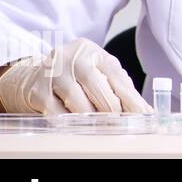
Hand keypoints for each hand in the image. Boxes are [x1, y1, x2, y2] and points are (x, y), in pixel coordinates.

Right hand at [0, 37, 152, 114]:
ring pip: (78, 102)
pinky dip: (71, 123)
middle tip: (122, 124)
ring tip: (103, 127)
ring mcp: (53, 74)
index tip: (143, 115)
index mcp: (94, 53)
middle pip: (97, 86)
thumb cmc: (77, 76)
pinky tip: (78, 127)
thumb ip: (121, 89)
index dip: (131, 98)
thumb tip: (146, 111)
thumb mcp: (99, 73)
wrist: (36, 75)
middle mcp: (73, 59)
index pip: (117, 76)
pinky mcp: (38, 91)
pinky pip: (58, 113)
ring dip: (92, 118)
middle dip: (112, 109)